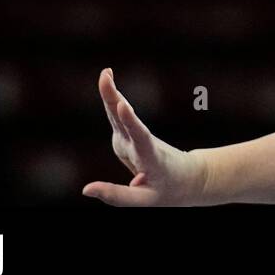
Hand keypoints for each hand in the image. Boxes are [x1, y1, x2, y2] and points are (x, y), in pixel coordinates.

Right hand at [81, 68, 209, 206]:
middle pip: (126, 120)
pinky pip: (116, 116)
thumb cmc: (167, 190)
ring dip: (111, 94)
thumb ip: (117, 196)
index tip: (122, 105)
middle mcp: (141, 143)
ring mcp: (134, 138)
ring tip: (105, 74)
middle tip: (106, 77)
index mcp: (150, 158)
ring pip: (120, 115)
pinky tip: (107, 81)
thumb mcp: (145, 201)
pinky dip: (110, 99)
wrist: (188, 177)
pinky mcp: (127, 137)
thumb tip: (86, 190)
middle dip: (114, 98)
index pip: (140, 137)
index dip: (130, 121)